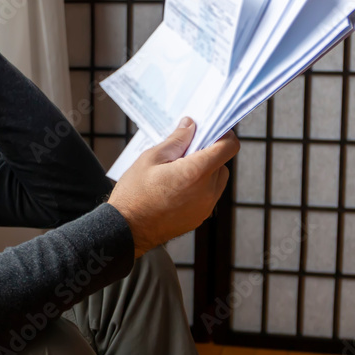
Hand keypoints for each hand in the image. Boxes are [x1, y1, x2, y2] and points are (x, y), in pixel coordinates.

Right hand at [108, 118, 239, 257]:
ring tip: (178, 174)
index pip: (228, 147)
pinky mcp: (200, 217)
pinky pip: (208, 196)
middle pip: (222, 163)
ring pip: (216, 180)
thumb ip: (176, 140)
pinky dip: (199, 189)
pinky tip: (176, 190)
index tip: (210, 132)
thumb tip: (190, 125)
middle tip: (184, 154)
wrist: (126, 229)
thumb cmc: (134, 194)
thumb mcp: (150, 158)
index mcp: (195, 172)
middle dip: (208, 155)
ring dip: (205, 172)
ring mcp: (205, 207)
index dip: (224, 135)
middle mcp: (207, 191)